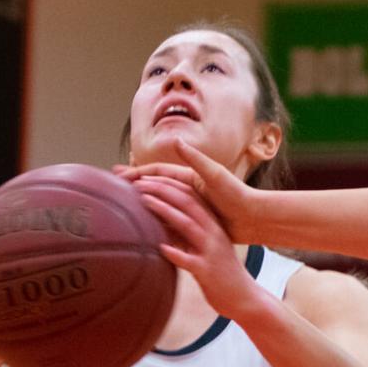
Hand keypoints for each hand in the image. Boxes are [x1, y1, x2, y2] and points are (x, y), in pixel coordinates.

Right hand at [119, 139, 260, 241]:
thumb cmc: (237, 195)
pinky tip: (148, 227)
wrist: (253, 219)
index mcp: (190, 177)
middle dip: (135, 183)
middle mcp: (188, 188)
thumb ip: (196, 158)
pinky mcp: (196, 219)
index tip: (118, 175)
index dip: (137, 172)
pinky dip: (158, 219)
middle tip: (114, 186)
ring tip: (124, 205)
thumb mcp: (215, 174)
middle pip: (155, 184)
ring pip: (161, 201)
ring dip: (143, 200)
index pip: (157, 171)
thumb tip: (176, 140)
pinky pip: (171, 218)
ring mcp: (191, 204)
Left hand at [131, 173, 268, 321]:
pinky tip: (159, 247)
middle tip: (139, 182)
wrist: (244, 298)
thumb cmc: (221, 273)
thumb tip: (162, 223)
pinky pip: (188, 260)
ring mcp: (211, 251)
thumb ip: (187, 234)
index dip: (169, 183)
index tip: (148, 177)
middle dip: (162, 189)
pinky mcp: (207, 271)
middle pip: (187, 203)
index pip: (190, 195)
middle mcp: (213, 233)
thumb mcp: (206, 248)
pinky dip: (174, 252)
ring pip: (187, 224)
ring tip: (144, 201)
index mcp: (213, 224)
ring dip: (164, 210)